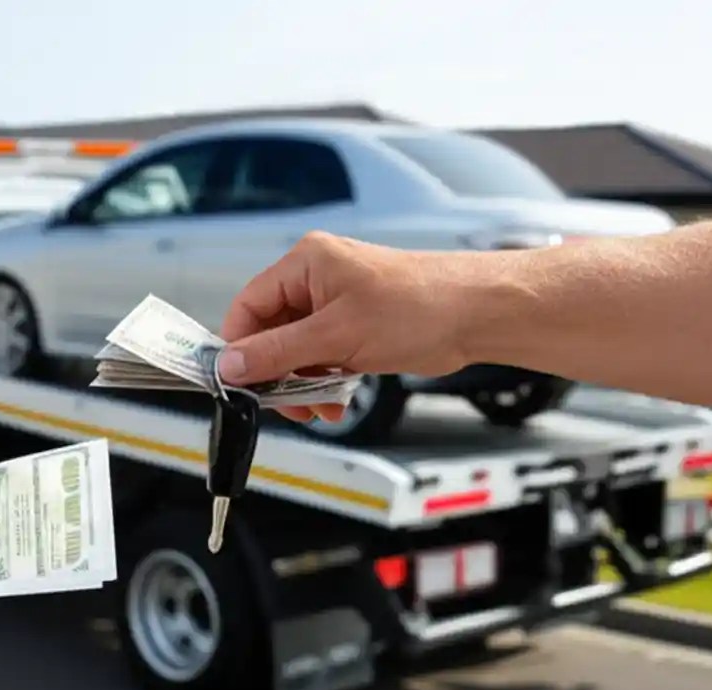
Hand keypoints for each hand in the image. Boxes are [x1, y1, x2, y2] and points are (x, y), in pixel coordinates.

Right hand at [217, 231, 472, 422]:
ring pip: (298, 348)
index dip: (240, 346)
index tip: (241, 381)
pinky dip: (325, 379)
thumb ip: (278, 352)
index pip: (248, 305)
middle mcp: (318, 277)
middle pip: (272, 331)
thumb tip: (233, 364)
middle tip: (287, 403)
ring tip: (320, 405)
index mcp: (306, 263)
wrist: (479, 314)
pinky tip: (337, 398)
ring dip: (304, 382)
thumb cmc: (422, 305)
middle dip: (279, 373)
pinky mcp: (358, 323)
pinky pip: (324, 353)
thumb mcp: (336, 336)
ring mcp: (339, 301)